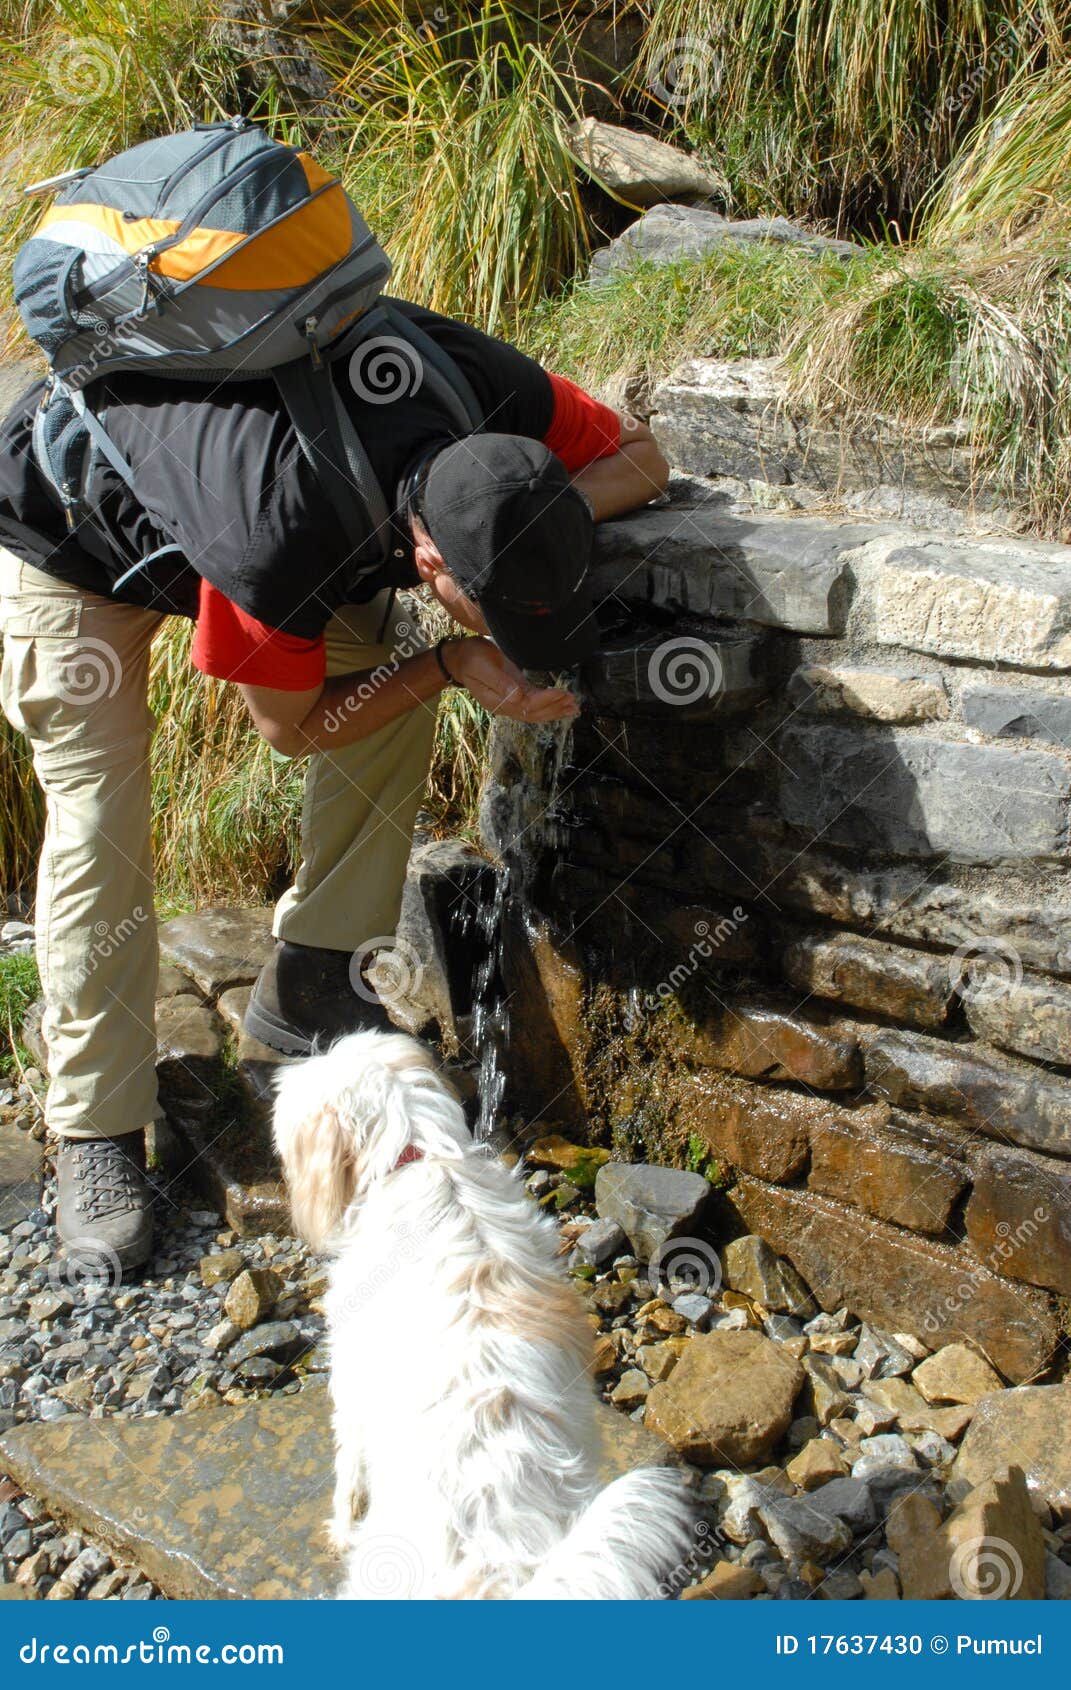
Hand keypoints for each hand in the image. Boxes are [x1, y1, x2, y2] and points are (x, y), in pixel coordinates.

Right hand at [446, 638, 579, 722]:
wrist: (459, 658)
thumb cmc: (470, 658)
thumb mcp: (481, 667)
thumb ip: (498, 682)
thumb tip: (516, 697)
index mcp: (497, 702)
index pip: (526, 706)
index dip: (545, 700)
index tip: (561, 693)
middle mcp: (505, 706)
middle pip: (534, 713)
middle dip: (555, 708)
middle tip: (574, 702)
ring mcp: (511, 701)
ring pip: (536, 712)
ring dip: (555, 710)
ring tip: (574, 708)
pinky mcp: (516, 692)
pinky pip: (534, 704)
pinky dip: (549, 705)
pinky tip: (562, 703)